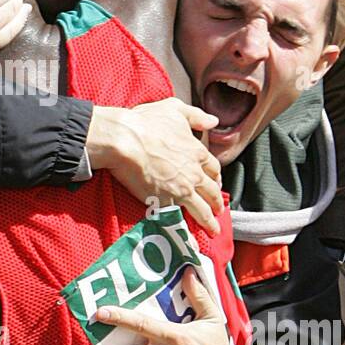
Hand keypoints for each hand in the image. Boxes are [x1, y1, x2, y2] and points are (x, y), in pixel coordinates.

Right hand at [86, 98, 222, 233]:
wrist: (125, 140)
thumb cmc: (146, 122)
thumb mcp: (175, 109)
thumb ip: (196, 116)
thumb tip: (213, 120)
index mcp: (197, 152)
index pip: (213, 168)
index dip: (216, 177)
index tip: (217, 183)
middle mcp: (193, 174)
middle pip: (211, 191)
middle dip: (216, 202)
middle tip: (219, 210)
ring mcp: (180, 190)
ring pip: (201, 209)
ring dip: (209, 221)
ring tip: (213, 229)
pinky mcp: (164, 202)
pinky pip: (178, 218)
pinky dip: (184, 228)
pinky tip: (187, 235)